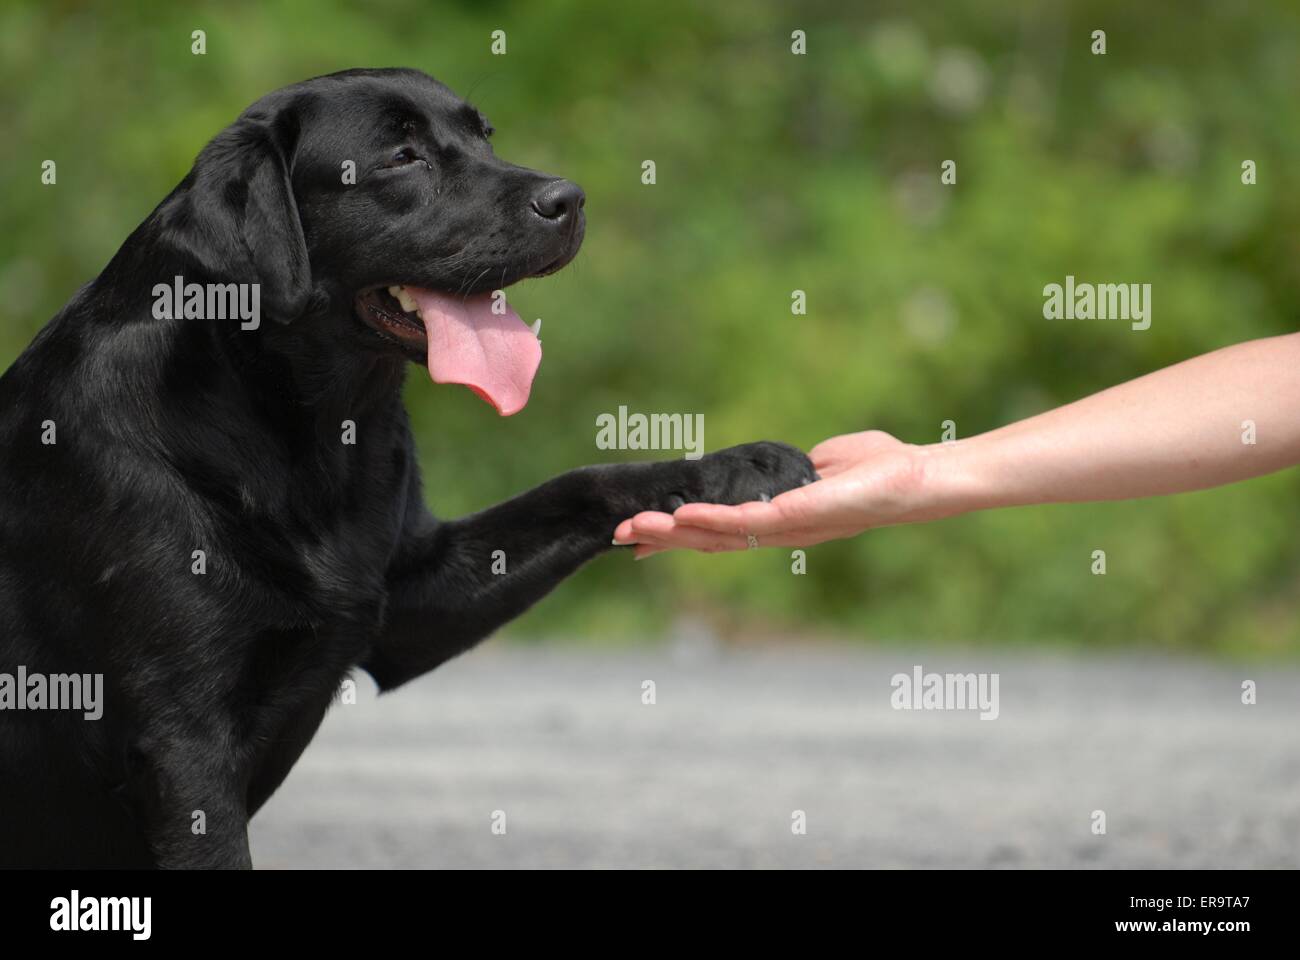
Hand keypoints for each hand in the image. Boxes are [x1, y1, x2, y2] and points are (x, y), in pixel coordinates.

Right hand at [612, 431, 926, 556]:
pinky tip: (682, 517)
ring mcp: (787, 528)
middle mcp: (778, 532)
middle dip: (662, 539)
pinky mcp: (800, 518)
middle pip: (709, 541)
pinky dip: (712, 521)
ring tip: (635, 528)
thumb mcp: (823, 462)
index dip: (678, 532)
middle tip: (617, 535)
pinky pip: (748, 523)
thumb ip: (794, 470)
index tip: (639, 531)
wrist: (920, 476)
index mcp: (779, 520)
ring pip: (719, 537)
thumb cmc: (881, 467)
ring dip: (675, 533)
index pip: (718, 531)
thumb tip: (782, 467)